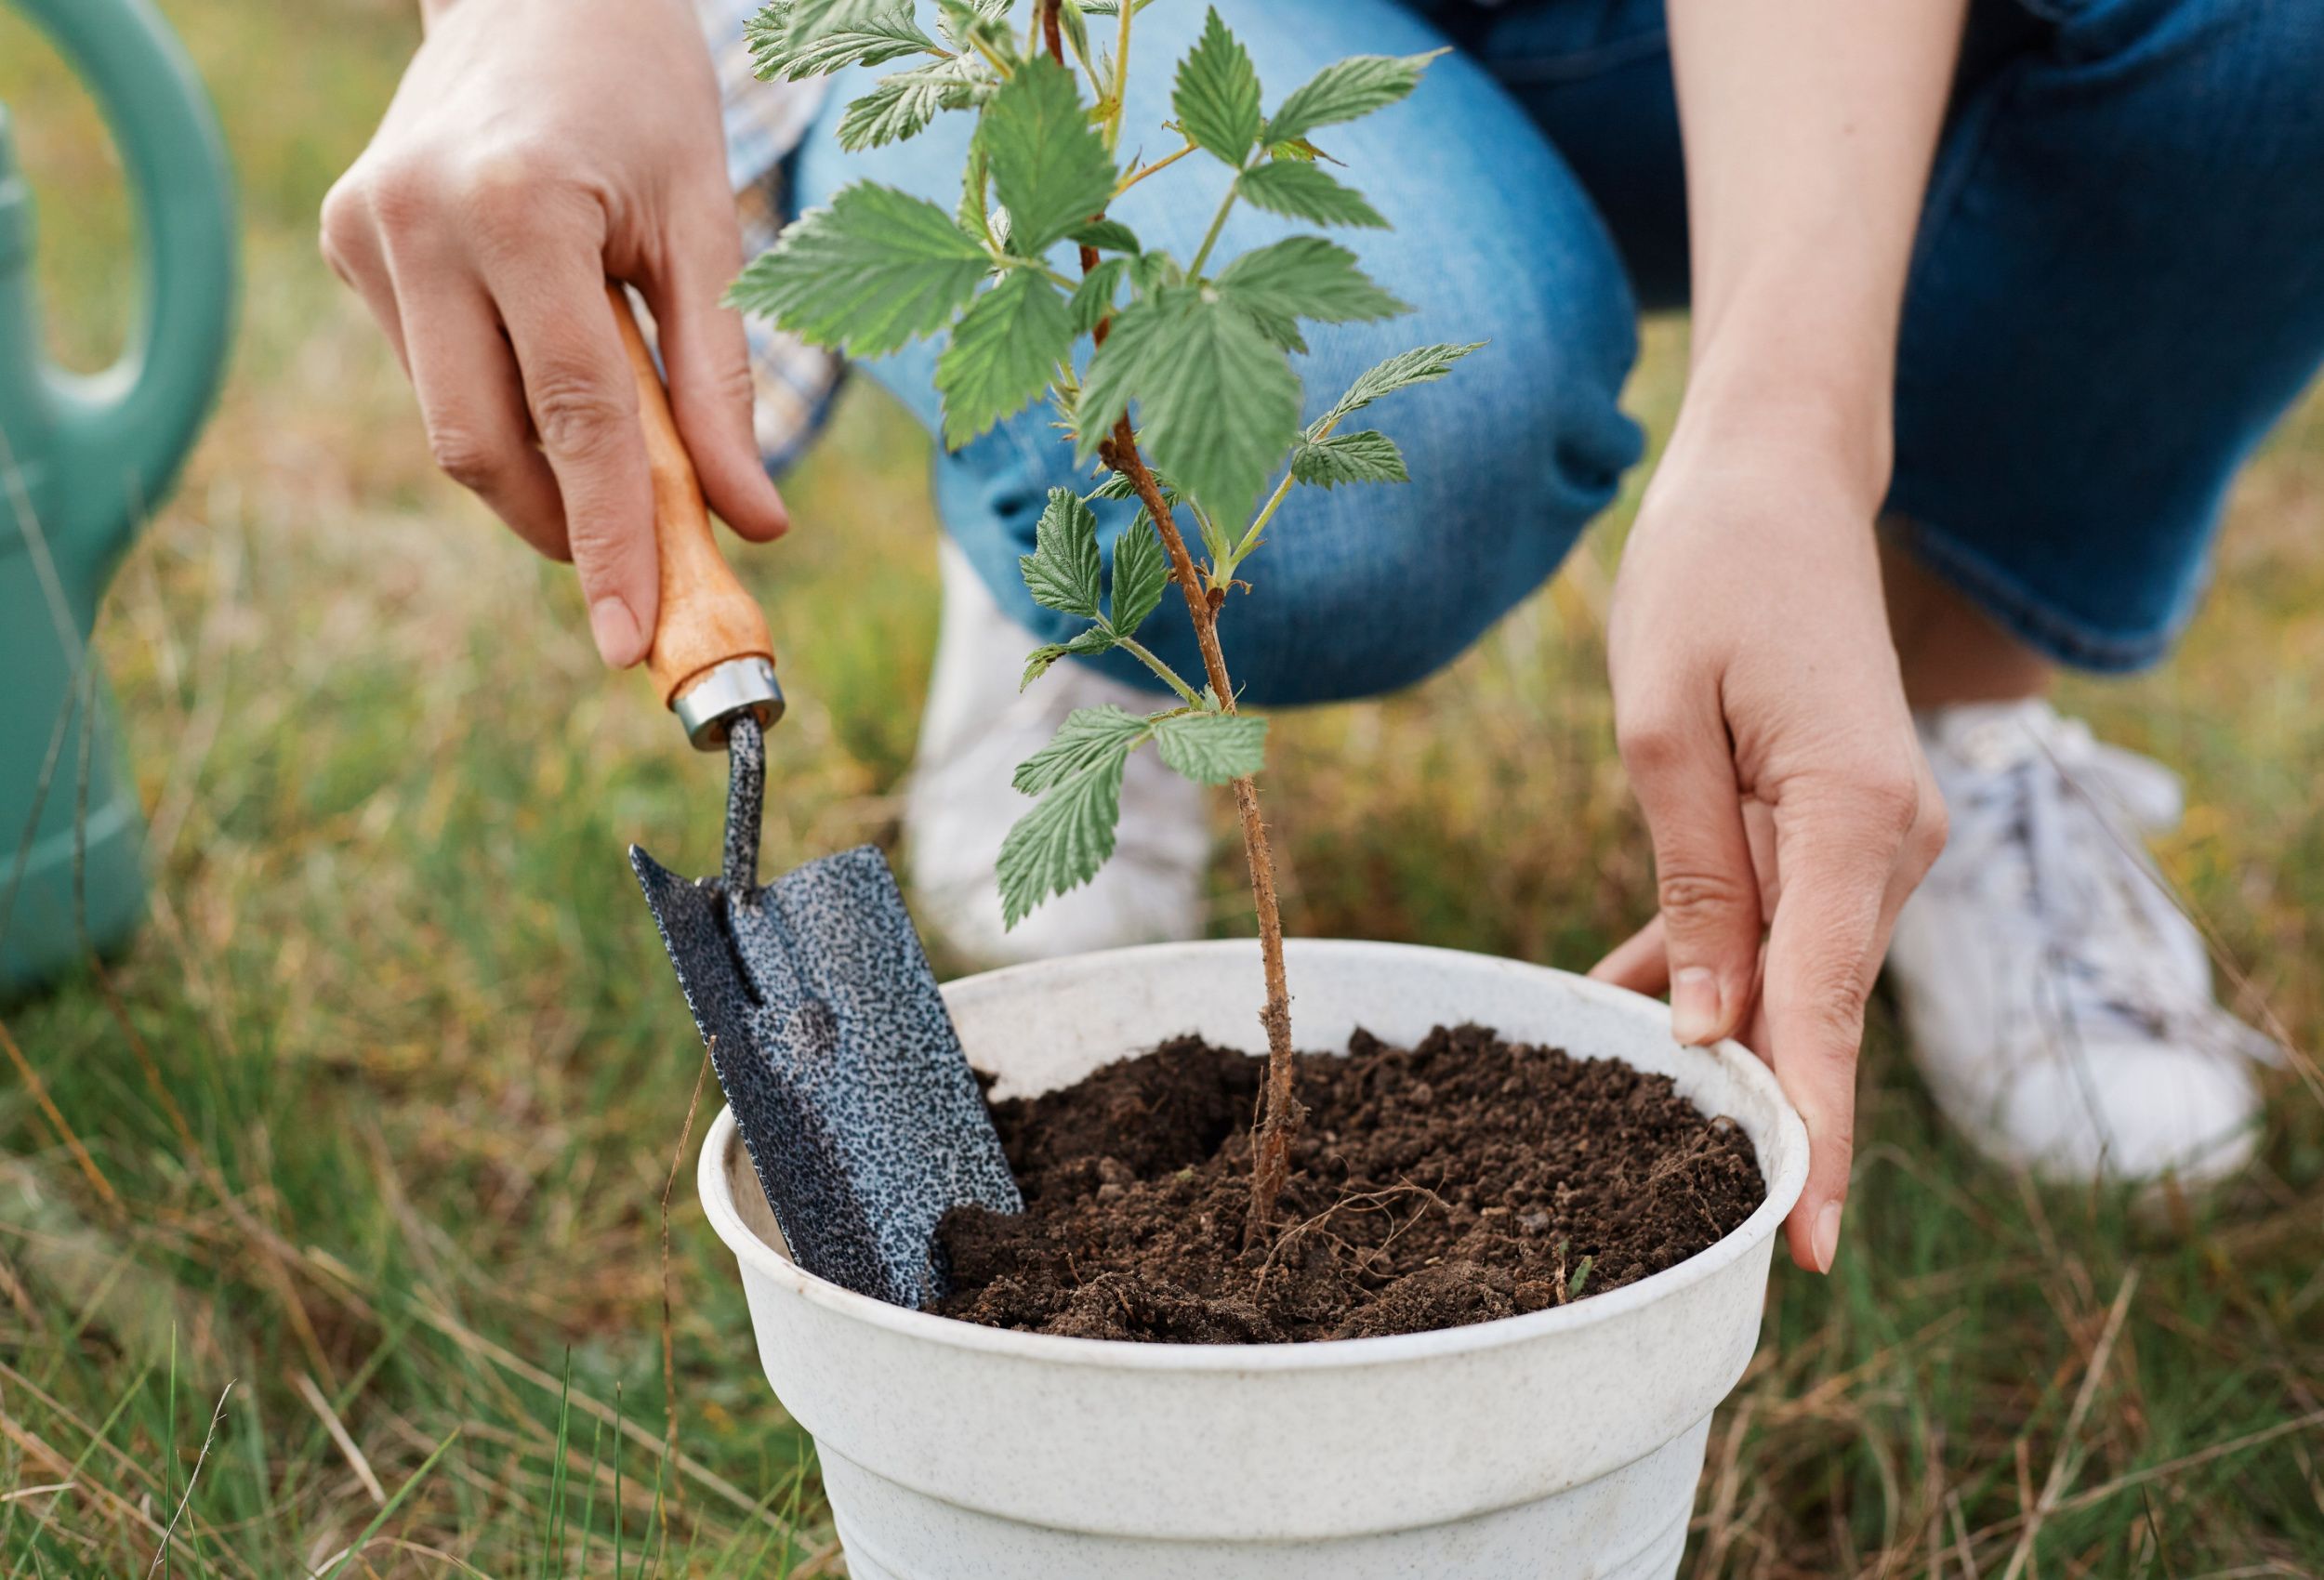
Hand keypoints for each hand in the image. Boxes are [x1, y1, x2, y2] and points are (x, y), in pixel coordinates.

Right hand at [320, 0, 786, 665]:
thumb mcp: (706, 230)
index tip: (632, 640)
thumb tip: (754, 524)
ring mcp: (366, 231)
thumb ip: (719, 386)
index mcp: (518, 210)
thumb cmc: (643, 98)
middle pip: (482, 448)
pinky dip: (502, 402)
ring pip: (450, 424)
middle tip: (642, 565)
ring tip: (612, 434)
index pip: (572, 421)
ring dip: (539, 467)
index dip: (607, 543)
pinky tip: (545, 345)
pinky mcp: (345, 239)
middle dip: (565, 528)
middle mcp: (418, 222)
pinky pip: (432, 372)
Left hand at [1591, 418, 1946, 1274]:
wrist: (1772, 483)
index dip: (1808, 1130)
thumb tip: (1709, 1027)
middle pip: (1817, 1009)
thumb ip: (1695, 883)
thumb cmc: (1711, 579)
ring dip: (1713, 1034)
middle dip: (1757, 1107)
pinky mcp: (1835, 825)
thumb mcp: (1665, 730)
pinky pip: (1775, 924)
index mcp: (1856, 818)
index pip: (1825, 1007)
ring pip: (1790, 974)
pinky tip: (1619, 1007)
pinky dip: (1705, 966)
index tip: (1803, 1244)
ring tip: (1610, 1114)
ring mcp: (1871, 839)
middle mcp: (1891, 844)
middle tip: (1678, 1212)